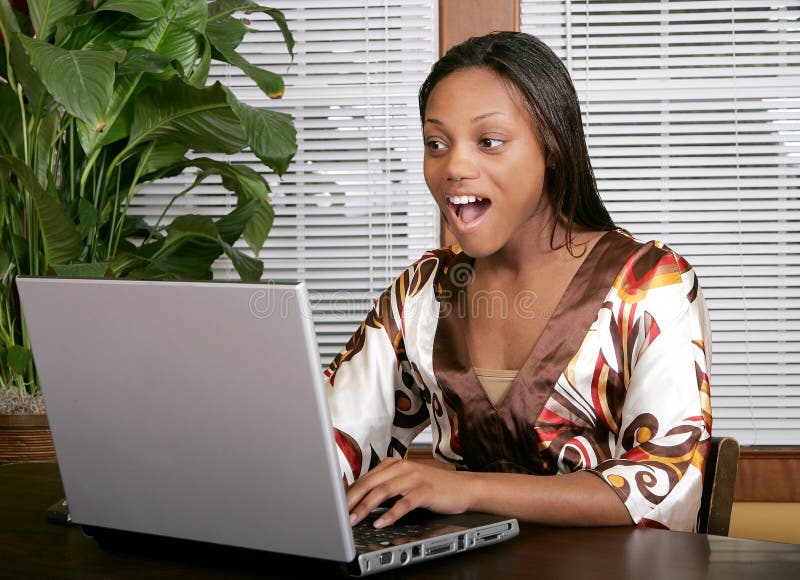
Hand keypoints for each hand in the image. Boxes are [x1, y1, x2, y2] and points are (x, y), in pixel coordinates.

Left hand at [346, 458, 471, 527]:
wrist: (463, 487)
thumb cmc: (433, 487)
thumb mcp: (406, 481)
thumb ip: (386, 485)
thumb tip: (361, 499)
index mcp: (394, 464)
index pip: (365, 478)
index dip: (349, 492)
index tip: (336, 505)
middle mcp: (402, 468)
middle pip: (370, 483)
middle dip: (352, 499)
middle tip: (339, 514)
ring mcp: (414, 478)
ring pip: (383, 491)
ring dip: (366, 507)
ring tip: (354, 520)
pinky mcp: (425, 491)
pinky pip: (404, 503)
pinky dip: (391, 514)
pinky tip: (381, 523)